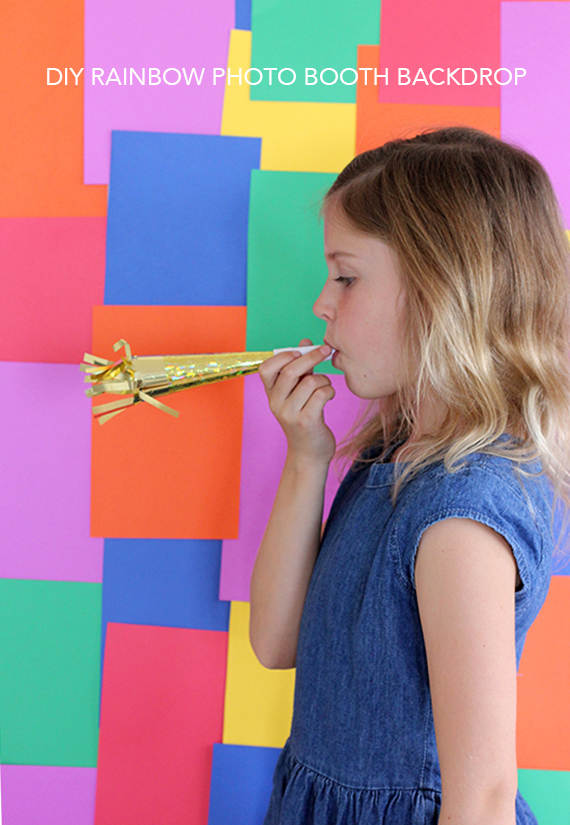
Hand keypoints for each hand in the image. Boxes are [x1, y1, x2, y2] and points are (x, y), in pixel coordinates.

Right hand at [258, 338, 335, 464]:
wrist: (309, 453)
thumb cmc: (305, 418)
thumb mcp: (298, 392)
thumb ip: (301, 368)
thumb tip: (305, 341)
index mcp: (271, 394)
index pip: (266, 368)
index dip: (283, 356)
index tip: (299, 350)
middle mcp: (276, 403)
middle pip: (291, 370)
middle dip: (311, 356)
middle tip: (326, 350)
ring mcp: (290, 413)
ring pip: (311, 382)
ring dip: (324, 379)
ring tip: (325, 387)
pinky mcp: (306, 421)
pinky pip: (322, 394)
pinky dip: (330, 391)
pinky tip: (329, 396)